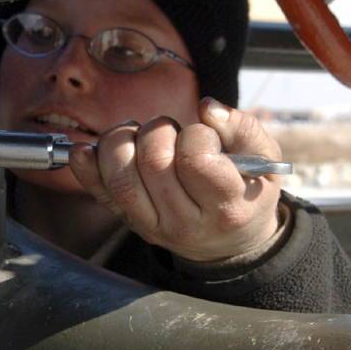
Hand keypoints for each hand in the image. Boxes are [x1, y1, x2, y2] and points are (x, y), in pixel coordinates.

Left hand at [69, 98, 281, 262]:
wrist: (229, 242)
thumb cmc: (246, 192)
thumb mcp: (264, 161)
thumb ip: (244, 128)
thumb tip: (207, 107)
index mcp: (226, 208)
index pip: (197, 161)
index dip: (196, 135)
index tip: (202, 136)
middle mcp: (186, 223)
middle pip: (154, 164)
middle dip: (157, 131)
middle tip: (169, 131)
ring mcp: (153, 226)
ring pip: (121, 178)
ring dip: (122, 142)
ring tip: (138, 136)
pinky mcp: (128, 221)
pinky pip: (99, 194)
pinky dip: (86, 167)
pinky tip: (86, 150)